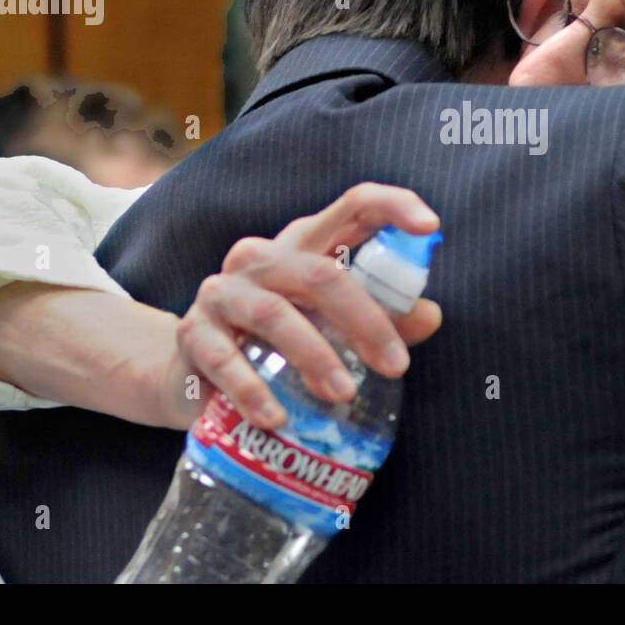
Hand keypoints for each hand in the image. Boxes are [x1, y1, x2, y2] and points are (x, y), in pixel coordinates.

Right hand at [159, 183, 441, 430]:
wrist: (197, 375)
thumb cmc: (278, 344)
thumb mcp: (333, 327)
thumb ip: (382, 319)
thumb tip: (430, 316)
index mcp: (305, 244)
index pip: (353, 206)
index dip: (393, 207)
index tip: (429, 226)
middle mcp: (262, 258)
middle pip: (319, 273)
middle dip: (364, 319)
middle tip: (395, 365)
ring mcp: (223, 292)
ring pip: (275, 313)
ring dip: (315, 356)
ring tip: (343, 394)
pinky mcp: (194, 333)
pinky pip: (226, 359)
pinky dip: (254, 391)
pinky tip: (277, 417)